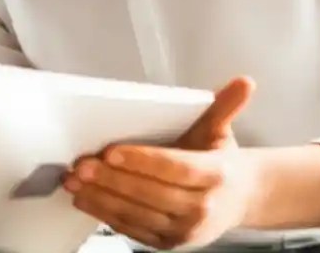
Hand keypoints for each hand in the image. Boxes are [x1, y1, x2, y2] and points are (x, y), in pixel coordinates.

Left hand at [65, 77, 259, 249]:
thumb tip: (244, 82)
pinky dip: (106, 215)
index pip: (176, 168)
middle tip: (82, 165)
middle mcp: (203, 207)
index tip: (111, 152)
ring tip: (75, 182)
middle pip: (152, 193)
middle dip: (112, 180)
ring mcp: (185, 230)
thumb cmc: (220, 163)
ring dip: (102, 199)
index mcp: (216, 176)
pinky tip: (85, 199)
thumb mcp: (222, 131)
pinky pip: (134, 230)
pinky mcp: (169, 243)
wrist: (238, 200)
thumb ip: (226, 106)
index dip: (142, 161)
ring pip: (138, 214)